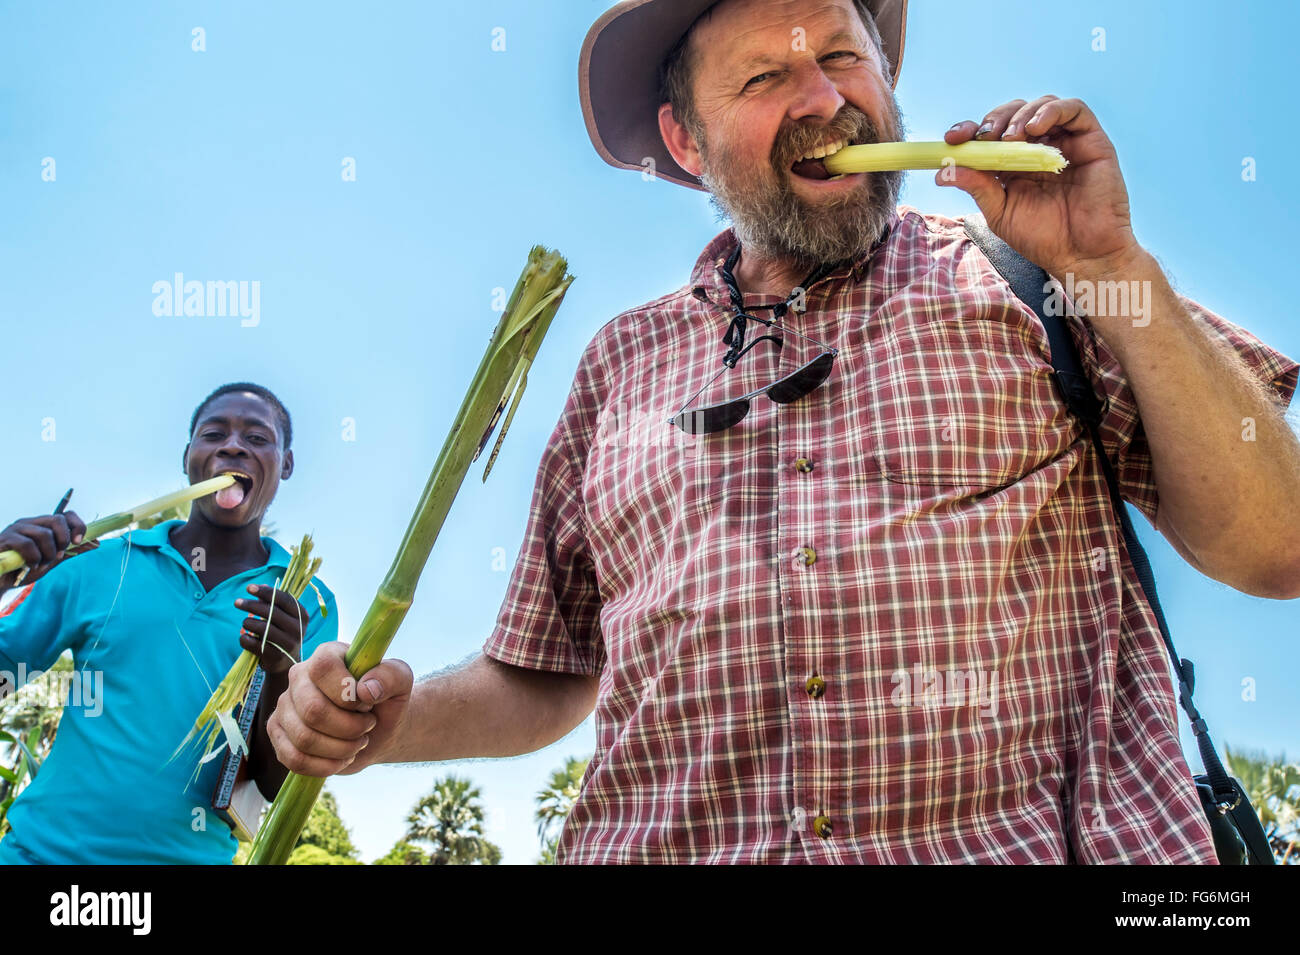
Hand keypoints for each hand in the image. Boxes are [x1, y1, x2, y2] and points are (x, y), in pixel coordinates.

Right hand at [0, 511, 97, 589]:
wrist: (1, 581)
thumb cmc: (25, 568)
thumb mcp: (52, 560)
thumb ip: (71, 551)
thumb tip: (96, 543)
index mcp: (43, 525)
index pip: (66, 515)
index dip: (78, 526)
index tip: (78, 543)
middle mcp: (30, 523)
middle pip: (57, 519)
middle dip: (63, 540)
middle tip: (57, 556)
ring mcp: (17, 529)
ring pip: (44, 534)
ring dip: (47, 554)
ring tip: (40, 564)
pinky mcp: (5, 539)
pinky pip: (26, 544)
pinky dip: (33, 557)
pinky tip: (30, 565)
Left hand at [234, 583, 308, 675]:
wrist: (286, 663)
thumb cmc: (282, 633)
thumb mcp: (283, 617)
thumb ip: (272, 601)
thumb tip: (259, 586)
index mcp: (302, 616)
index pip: (284, 599)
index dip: (266, 592)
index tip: (249, 588)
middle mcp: (298, 629)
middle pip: (271, 612)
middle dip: (251, 605)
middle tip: (237, 602)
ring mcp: (288, 644)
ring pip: (261, 627)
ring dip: (248, 622)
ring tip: (246, 623)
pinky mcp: (275, 657)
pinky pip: (253, 644)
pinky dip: (244, 639)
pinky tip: (244, 637)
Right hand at [267, 641, 412, 776]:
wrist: (378, 729)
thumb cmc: (386, 699)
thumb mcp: (401, 681)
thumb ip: (391, 675)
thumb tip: (366, 689)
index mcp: (326, 655)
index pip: (323, 668)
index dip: (348, 693)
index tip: (367, 702)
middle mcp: (298, 677)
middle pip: (313, 710)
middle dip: (349, 728)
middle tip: (367, 726)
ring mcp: (285, 707)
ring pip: (304, 739)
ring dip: (341, 748)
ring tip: (357, 742)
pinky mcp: (279, 735)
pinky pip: (294, 759)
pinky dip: (325, 766)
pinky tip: (342, 758)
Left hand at [941, 96, 1142, 279]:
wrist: (1081, 255)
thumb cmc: (1042, 237)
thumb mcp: (1000, 213)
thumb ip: (977, 187)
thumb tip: (942, 172)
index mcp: (1013, 163)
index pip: (989, 134)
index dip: (970, 130)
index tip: (953, 139)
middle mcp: (1038, 148)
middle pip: (1013, 114)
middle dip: (994, 120)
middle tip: (984, 136)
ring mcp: (1064, 141)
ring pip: (1040, 106)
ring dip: (1020, 115)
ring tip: (1011, 137)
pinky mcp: (1091, 139)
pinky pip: (1074, 110)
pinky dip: (1051, 111)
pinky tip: (1035, 128)